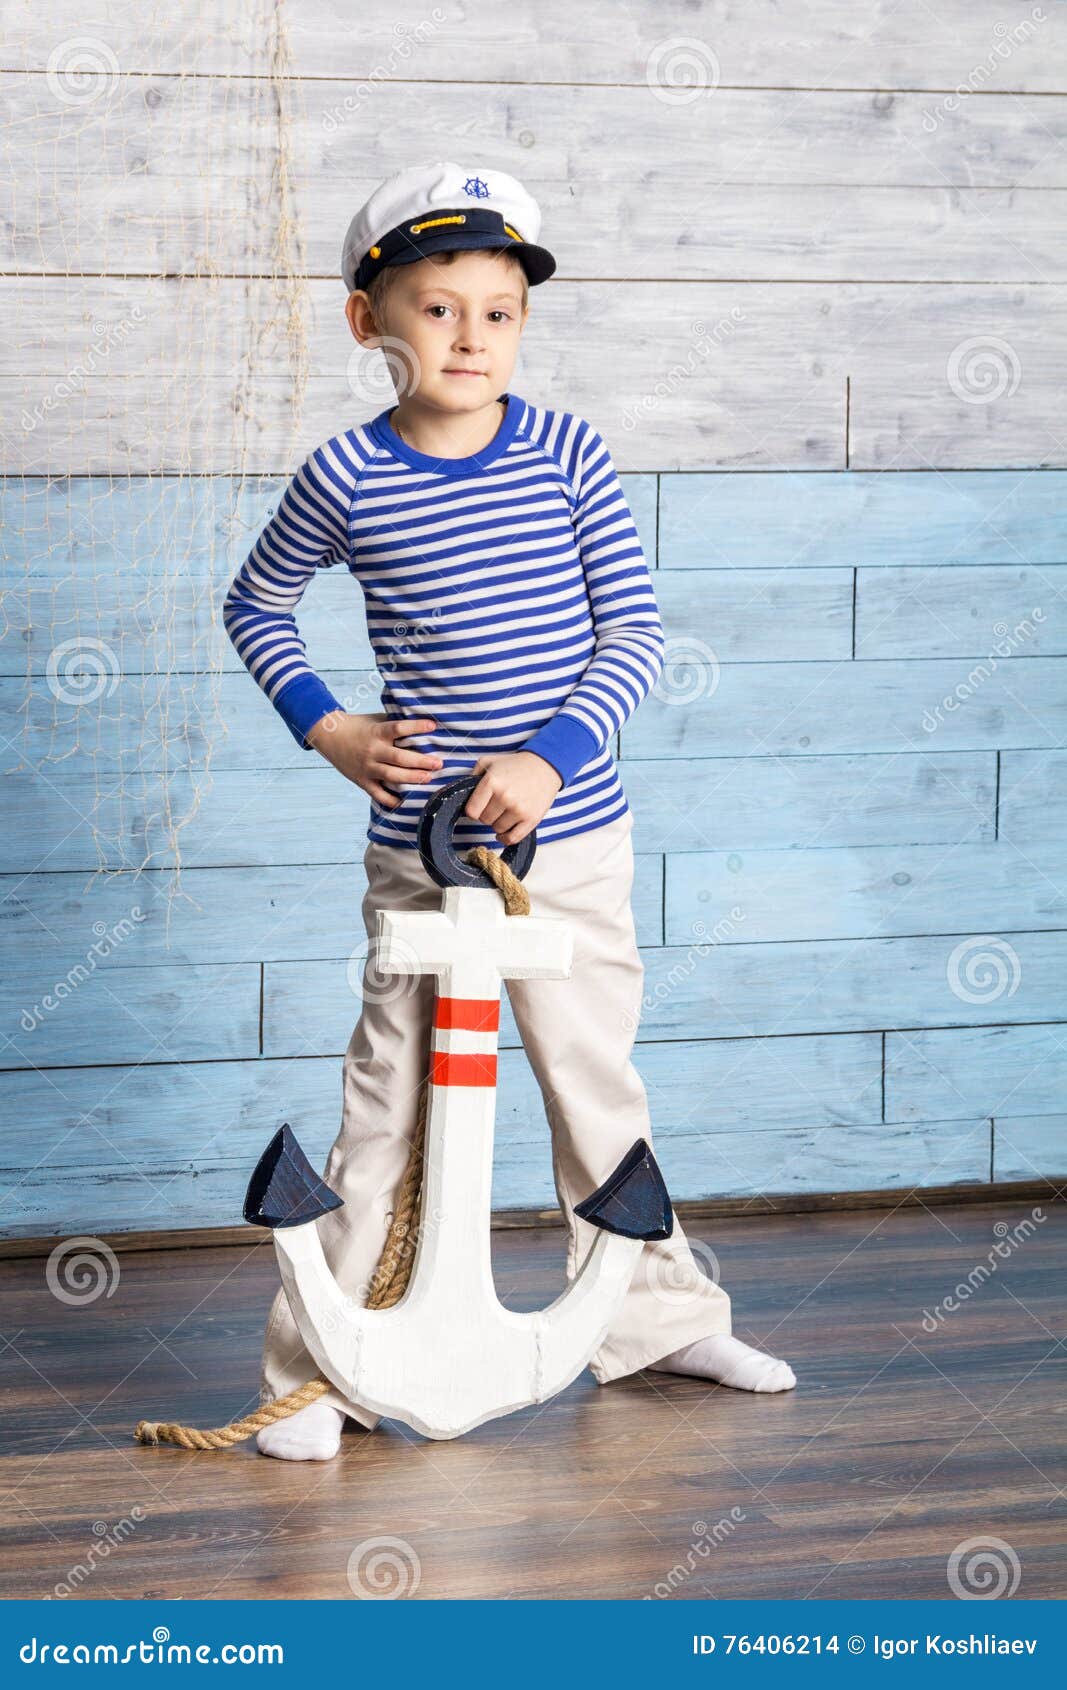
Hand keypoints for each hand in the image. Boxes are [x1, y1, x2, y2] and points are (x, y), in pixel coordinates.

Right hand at [306, 711, 442, 807]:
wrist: (330, 736)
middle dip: (421, 761)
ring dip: (411, 778)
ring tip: (427, 778)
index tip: (433, 726)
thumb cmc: (359, 726)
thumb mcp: (376, 720)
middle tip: (438, 763)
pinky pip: (377, 793)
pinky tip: (403, 801)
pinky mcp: (362, 780)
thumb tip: (423, 725)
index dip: (416, 727)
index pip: (398, 728)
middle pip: (399, 757)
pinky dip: (390, 800)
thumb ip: (395, 724)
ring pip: (391, 776)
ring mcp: (367, 767)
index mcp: (377, 732)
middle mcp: (373, 750)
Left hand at [464, 751, 562, 844]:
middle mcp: (504, 796)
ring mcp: (519, 809)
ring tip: (506, 810)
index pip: (471, 811)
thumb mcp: (489, 761)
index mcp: (491, 782)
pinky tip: (505, 831)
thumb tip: (461, 794)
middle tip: (496, 804)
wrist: (545, 766)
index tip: (479, 806)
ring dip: (499, 823)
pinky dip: (506, 838)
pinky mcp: (531, 819)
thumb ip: (472, 776)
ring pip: (497, 829)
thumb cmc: (515, 765)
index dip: (474, 810)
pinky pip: (512, 839)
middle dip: (488, 814)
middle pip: (484, 821)